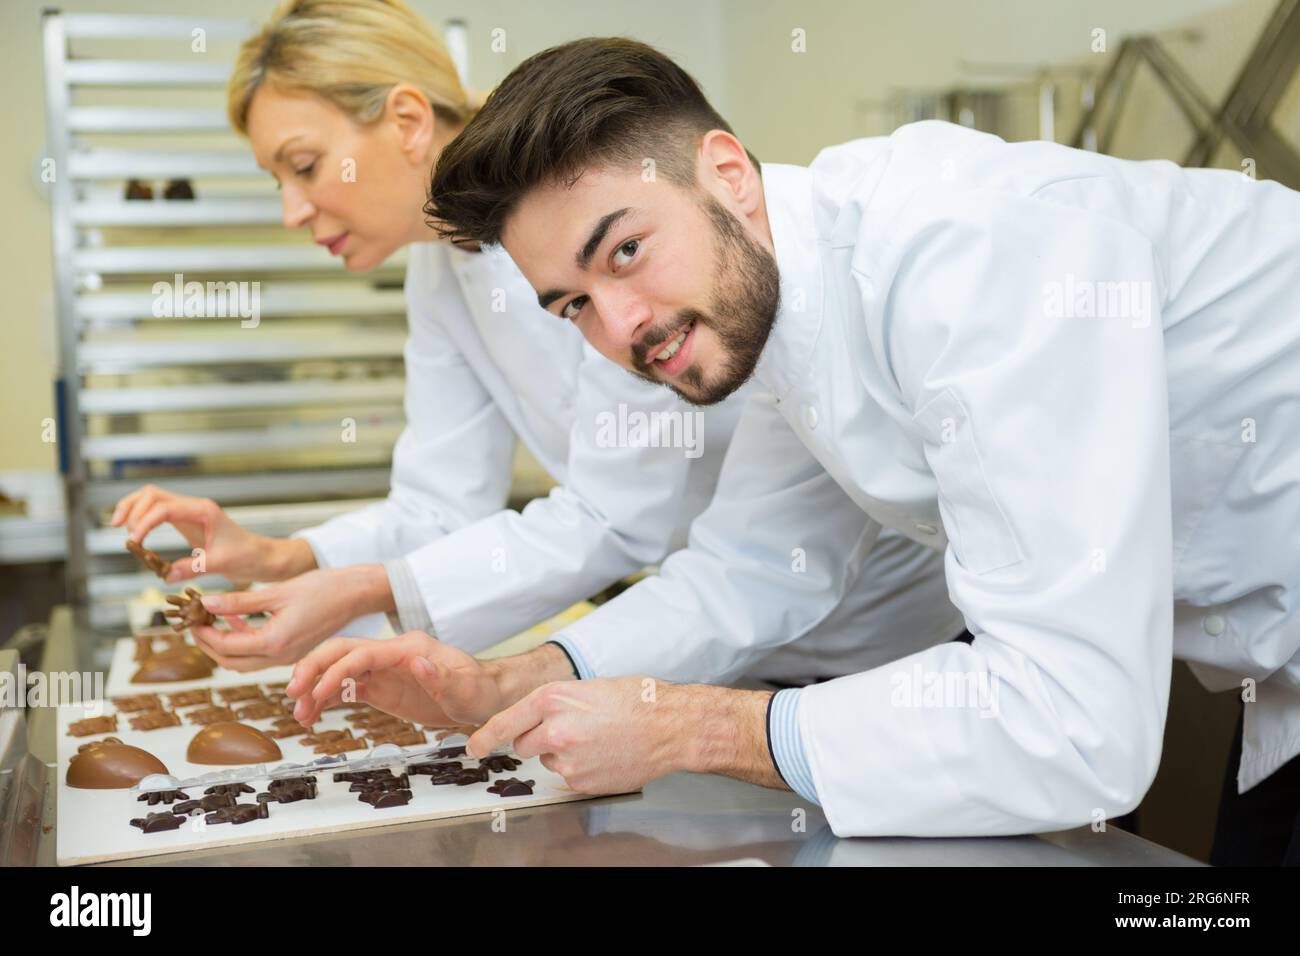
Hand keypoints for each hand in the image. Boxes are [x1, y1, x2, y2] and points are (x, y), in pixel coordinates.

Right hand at [111, 484, 313, 583]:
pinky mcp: (187, 522)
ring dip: (134, 510)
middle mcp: (194, 507)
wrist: (262, 557)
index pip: (164, 508)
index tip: (134, 542)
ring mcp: (189, 512)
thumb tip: (165, 576)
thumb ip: (193, 568)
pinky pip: (158, 512)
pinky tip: (135, 534)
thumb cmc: (248, 556)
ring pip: (152, 499)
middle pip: (152, 494)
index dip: (144, 522)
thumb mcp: (221, 564)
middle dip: (132, 509)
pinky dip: (143, 518)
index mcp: (203, 511)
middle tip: (124, 534)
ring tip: (123, 530)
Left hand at [187, 565, 390, 670]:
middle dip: (208, 644)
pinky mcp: (293, 652)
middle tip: (195, 622)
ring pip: (244, 662)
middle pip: (231, 661)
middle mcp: (281, 657)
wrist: (355, 594)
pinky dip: (242, 642)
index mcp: (275, 642)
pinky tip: (236, 620)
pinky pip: (259, 655)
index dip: (204, 632)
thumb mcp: (277, 592)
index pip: (226, 645)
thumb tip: (207, 603)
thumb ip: (240, 601)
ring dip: (224, 645)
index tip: (192, 616)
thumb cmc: (321, 589)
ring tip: (210, 621)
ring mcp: (288, 658)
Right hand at [286, 630, 507, 727]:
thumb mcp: (465, 687)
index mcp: (408, 649)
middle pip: (342, 652)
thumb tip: (417, 660)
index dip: (338, 670)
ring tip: (299, 714)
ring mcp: (384, 671)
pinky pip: (347, 689)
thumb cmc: (478, 690)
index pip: (364, 652)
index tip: (318, 691)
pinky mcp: (381, 688)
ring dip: (315, 688)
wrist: (484, 698)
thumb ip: (441, 676)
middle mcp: (391, 655)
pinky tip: (312, 715)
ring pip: (339, 670)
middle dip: (314, 668)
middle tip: (293, 692)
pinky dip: (326, 700)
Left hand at [466, 677, 686, 794]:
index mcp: (553, 699)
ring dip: (562, 754)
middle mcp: (554, 730)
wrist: (669, 726)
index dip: (485, 738)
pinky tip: (604, 754)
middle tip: (570, 730)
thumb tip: (535, 721)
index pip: (505, 723)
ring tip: (596, 740)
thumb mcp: (587, 687)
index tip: (473, 748)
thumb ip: (555, 704)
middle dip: (537, 740)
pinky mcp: (581, 781)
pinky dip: (581, 768)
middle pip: (524, 745)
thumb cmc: (636, 700)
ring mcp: (567, 759)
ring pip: (548, 761)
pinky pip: (568, 776)